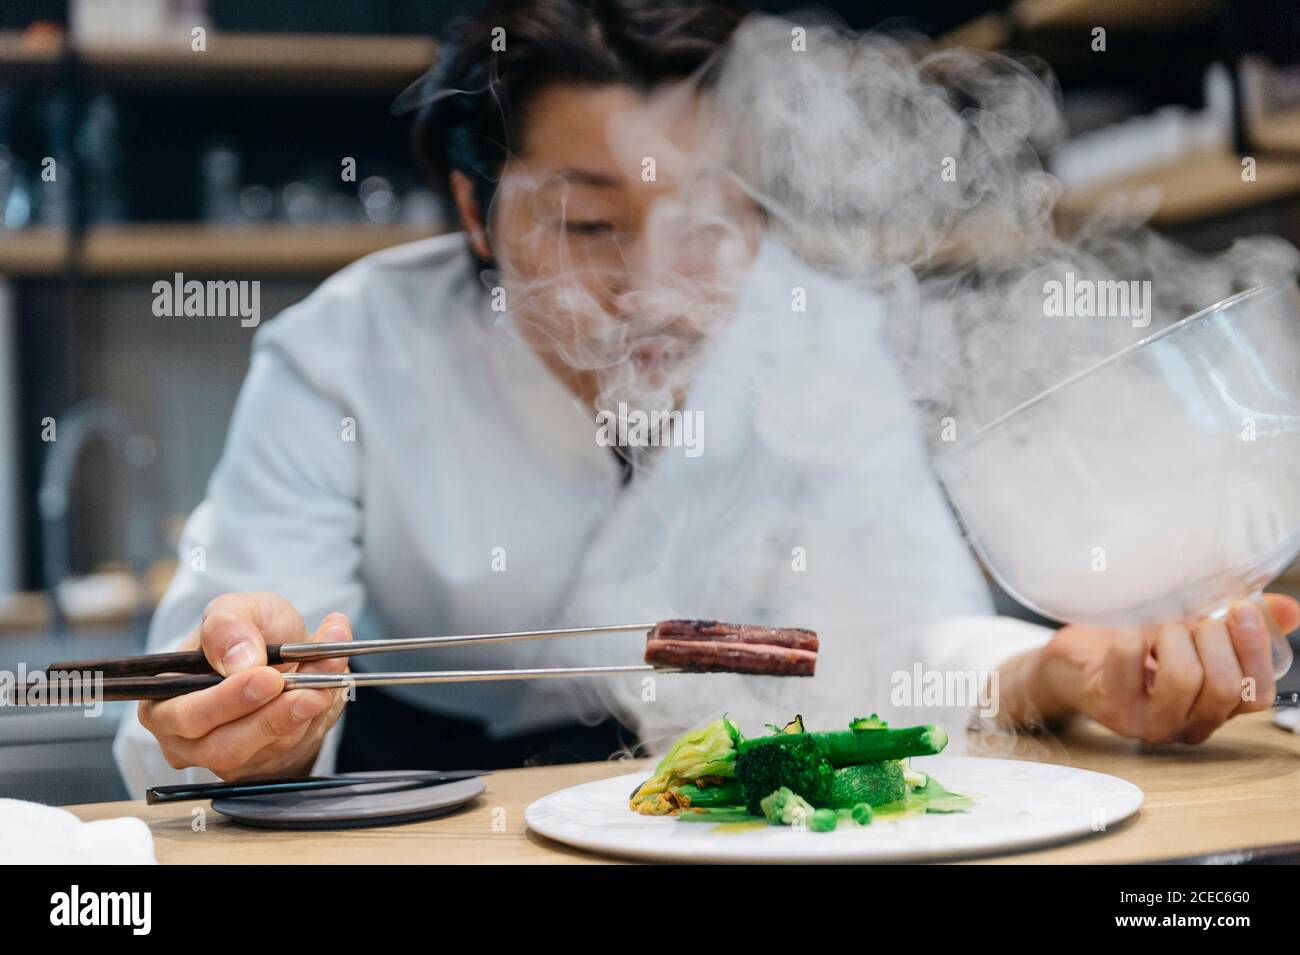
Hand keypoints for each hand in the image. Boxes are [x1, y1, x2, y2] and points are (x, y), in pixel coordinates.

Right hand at [137, 592, 351, 779]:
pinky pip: (288, 752)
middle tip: (304, 691)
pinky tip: (330, 688)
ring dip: (300, 717)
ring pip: (263, 752)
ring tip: (327, 680)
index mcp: (163, 698)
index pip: (183, 714)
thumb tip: (239, 659)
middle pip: (222, 747)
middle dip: (268, 718)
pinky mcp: (261, 765)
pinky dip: (315, 719)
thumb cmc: (249, 632)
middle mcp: (186, 739)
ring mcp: (224, 758)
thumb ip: (230, 626)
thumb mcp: (237, 609)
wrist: (284, 654)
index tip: (267, 677)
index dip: (225, 701)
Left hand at [1002, 594, 1299, 743]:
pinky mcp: (1108, 706)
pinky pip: (1130, 657)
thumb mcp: (1190, 634)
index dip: (1255, 649)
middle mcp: (1185, 725)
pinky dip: (1131, 633)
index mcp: (1214, 709)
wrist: (1070, 665)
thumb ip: (1238, 626)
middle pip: (1225, 686)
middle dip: (1210, 637)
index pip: (1257, 694)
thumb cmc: (1135, 649)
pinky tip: (1126, 633)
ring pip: (1184, 676)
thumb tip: (1286, 610)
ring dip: (1172, 636)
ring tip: (1158, 629)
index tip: (1242, 608)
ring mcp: (1147, 722)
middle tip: (1188, 619)